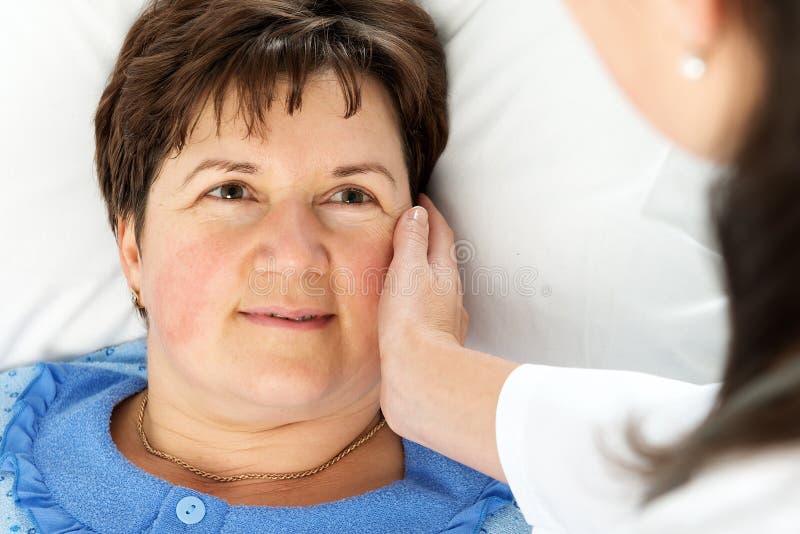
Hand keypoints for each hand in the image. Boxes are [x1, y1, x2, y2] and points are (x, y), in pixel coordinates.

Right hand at [377, 194, 517, 480]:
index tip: (421, 199)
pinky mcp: (434, 342)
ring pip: (437, 286)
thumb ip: (412, 240)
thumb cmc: (411, 321)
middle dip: (431, 238)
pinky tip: (408, 310)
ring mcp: (445, 319)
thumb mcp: (408, 270)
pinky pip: (428, 311)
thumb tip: (418, 212)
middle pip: (443, 257)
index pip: (440, 232)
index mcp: (444, 271)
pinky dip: (418, 300)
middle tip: (414, 224)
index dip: (430, 213)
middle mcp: (450, 293)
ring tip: (406, 266)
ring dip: (425, 271)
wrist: (418, 377)